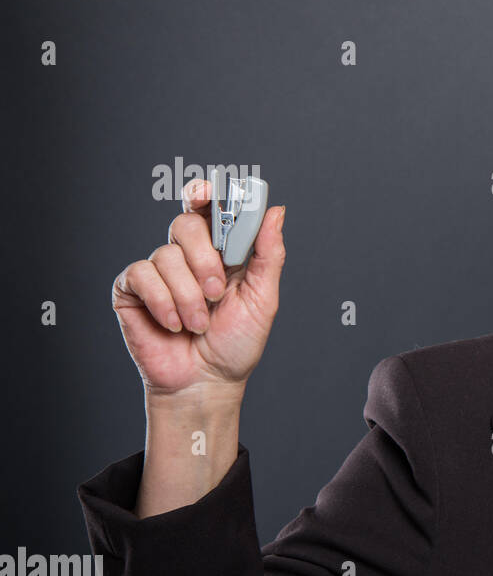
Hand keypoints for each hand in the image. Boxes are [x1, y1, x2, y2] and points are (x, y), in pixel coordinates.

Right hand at [111, 178, 286, 397]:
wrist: (207, 383)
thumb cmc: (236, 344)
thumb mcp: (262, 298)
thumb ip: (268, 254)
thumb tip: (275, 211)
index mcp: (221, 252)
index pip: (209, 208)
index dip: (206, 193)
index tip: (210, 192)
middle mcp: (188, 256)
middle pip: (186, 223)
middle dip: (204, 259)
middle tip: (216, 293)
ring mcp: (159, 271)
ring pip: (167, 254)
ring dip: (188, 295)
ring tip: (198, 324)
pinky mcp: (133, 289)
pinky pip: (142, 275)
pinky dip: (164, 302)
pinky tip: (175, 324)